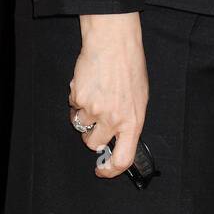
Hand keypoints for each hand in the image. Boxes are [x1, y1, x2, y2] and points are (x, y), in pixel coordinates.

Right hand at [69, 12, 147, 178]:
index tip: (103, 169)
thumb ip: (129, 120)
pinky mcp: (79, 98)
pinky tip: (89, 84)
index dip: (110, 170)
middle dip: (92, 133)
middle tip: (98, 115)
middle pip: (93, 143)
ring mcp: (94, 110)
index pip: (123, 158)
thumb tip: (118, 139)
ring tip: (96, 93)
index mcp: (133, 121)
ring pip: (80, 125)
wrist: (114, 43)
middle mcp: (113, 119)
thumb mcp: (139, 97)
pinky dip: (77, 99)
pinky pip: (73, 107)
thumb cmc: (130, 66)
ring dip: (84, 114)